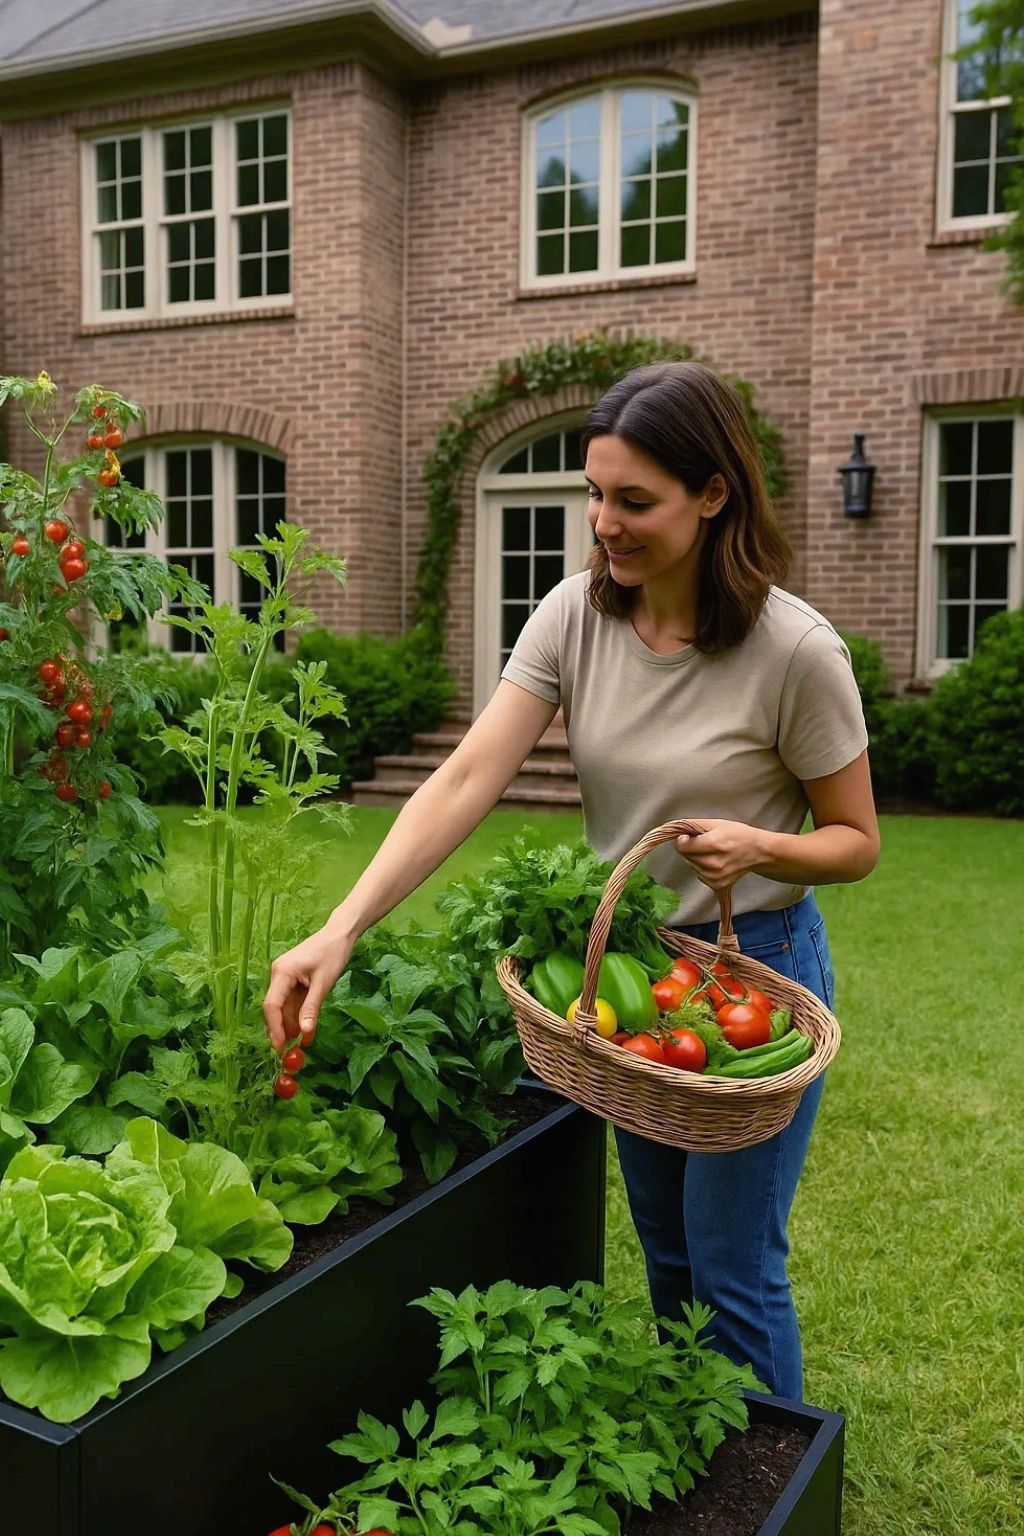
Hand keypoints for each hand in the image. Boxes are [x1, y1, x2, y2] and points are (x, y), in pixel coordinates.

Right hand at [262, 920, 354, 1051]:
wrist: (340, 934)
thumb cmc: (332, 953)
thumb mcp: (324, 983)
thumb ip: (312, 1008)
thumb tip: (305, 1033)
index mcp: (282, 972)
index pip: (272, 1005)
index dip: (274, 1028)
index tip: (280, 1047)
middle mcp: (279, 975)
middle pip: (275, 1008)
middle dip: (282, 1030)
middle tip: (290, 1052)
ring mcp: (285, 977)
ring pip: (284, 1007)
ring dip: (291, 1025)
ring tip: (301, 1045)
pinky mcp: (293, 980)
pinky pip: (292, 1002)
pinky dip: (298, 1016)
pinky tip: (305, 1031)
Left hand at [675, 819, 770, 892]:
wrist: (758, 852)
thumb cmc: (738, 835)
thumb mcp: (716, 823)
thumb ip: (693, 825)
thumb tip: (675, 830)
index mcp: (714, 844)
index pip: (682, 847)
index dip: (683, 840)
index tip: (689, 837)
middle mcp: (714, 863)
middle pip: (686, 857)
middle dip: (691, 849)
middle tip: (706, 844)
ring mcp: (716, 877)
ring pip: (692, 866)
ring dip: (697, 859)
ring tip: (713, 853)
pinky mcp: (718, 885)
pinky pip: (700, 875)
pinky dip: (703, 869)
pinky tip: (716, 862)